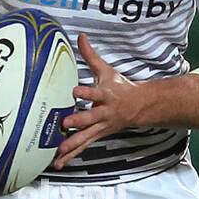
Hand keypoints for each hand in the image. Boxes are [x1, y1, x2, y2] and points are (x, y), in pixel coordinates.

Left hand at [52, 33, 140, 171]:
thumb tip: (80, 36)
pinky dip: (71, 155)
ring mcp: (101, 126)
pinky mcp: (97, 135)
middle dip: (78, 121)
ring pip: (86, 137)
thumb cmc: (119, 87)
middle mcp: (104, 112)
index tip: (75, 91)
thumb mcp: (106, 70)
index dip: (86, 92)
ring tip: (60, 151)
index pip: (96, 92)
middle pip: (90, 118)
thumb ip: (91, 56)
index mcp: (106, 95)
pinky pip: (83, 147)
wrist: (139, 107)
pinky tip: (59, 162)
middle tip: (65, 123)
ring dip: (73, 144)